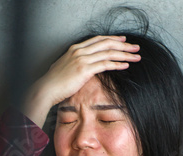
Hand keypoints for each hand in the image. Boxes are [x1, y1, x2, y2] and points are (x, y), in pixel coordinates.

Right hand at [23, 35, 140, 127]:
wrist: (46, 89)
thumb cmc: (54, 82)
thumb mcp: (65, 68)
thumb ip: (75, 65)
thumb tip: (82, 69)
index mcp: (75, 49)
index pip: (98, 40)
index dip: (112, 39)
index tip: (123, 41)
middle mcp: (80, 51)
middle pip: (106, 43)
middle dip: (123, 45)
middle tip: (135, 47)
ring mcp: (82, 59)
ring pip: (109, 53)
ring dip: (125, 54)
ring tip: (136, 57)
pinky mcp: (85, 70)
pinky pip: (105, 64)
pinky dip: (117, 64)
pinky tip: (126, 65)